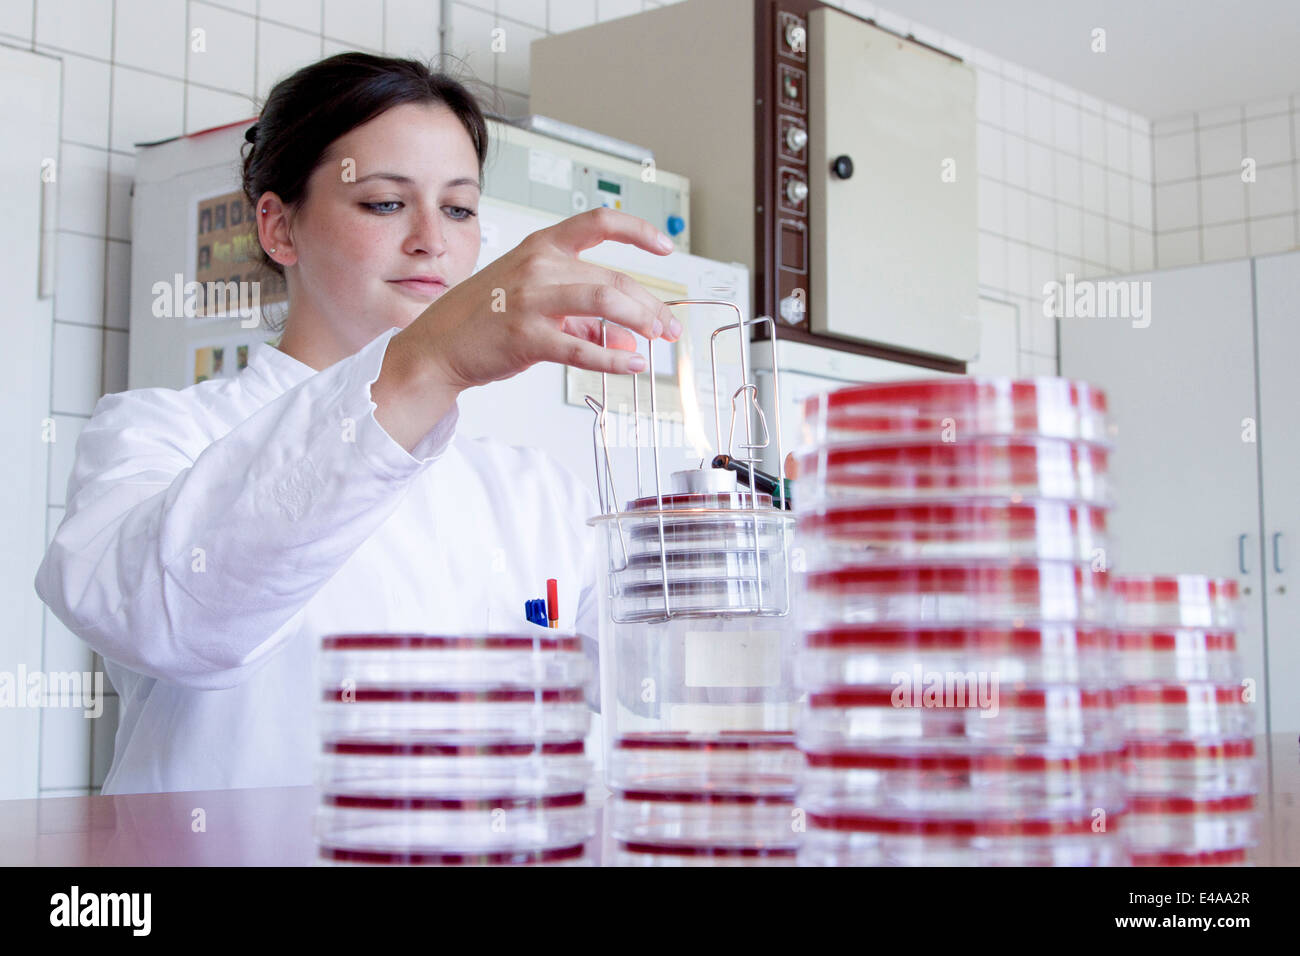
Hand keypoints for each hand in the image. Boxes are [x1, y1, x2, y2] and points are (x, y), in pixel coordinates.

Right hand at [373, 208, 681, 450]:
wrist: (437, 346)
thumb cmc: (484, 320)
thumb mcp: (536, 303)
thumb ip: (584, 319)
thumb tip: (631, 339)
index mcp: (541, 247)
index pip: (599, 223)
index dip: (638, 231)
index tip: (665, 247)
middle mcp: (539, 266)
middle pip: (614, 279)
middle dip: (650, 305)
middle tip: (669, 327)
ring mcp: (532, 300)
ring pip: (604, 304)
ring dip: (640, 322)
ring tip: (657, 340)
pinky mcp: (527, 336)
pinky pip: (581, 348)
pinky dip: (613, 359)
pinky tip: (631, 366)